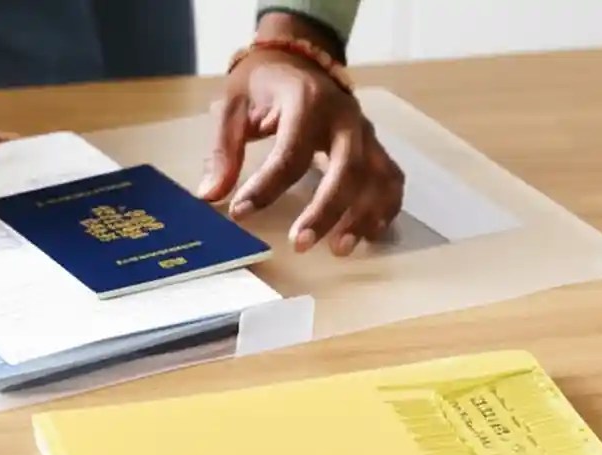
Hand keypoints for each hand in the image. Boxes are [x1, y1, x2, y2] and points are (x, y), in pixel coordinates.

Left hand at [197, 19, 403, 256]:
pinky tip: (368, 236)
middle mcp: (345, 117)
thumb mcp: (233, 106)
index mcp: (307, 101)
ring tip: (338, 249)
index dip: (267, 186)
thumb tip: (210, 195)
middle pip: (347, 168)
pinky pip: (390, 180)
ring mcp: (366, 133)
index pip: (291, 151)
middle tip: (299, 245)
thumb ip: (223, 149)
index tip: (241, 213)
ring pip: (377, 178)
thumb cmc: (262, 86)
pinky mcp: (375, 147)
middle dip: (325, 210)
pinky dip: (385, 209)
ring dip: (362, 216)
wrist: (299, 58)